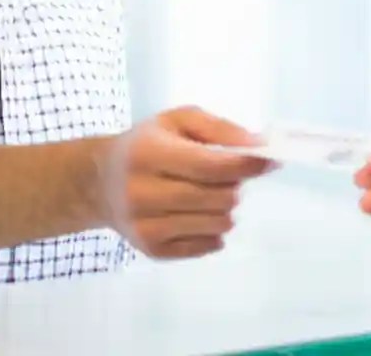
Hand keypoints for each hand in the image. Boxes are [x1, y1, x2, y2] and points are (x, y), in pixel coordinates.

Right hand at [103, 106, 275, 259]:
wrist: (98, 182)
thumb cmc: (147, 144)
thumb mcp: (178, 120)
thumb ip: (219, 128)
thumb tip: (258, 146)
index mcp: (148, 154)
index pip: (209, 166)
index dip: (247, 164)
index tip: (272, 160)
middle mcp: (142, 193)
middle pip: (218, 198)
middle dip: (236, 185)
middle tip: (230, 175)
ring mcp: (145, 226)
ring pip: (218, 224)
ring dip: (226, 207)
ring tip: (210, 193)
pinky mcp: (152, 250)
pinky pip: (208, 246)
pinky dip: (214, 229)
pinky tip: (198, 213)